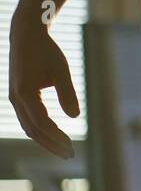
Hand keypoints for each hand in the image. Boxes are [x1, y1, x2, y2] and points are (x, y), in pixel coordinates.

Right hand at [8, 21, 77, 157]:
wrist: (26, 36)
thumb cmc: (46, 51)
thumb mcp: (61, 70)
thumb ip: (67, 93)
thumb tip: (75, 116)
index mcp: (24, 94)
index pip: (41, 123)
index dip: (56, 138)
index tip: (71, 148)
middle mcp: (15, 99)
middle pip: (33, 130)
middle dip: (51, 144)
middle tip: (70, 155)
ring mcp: (14, 99)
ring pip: (28, 127)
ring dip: (45, 140)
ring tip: (64, 149)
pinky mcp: (18, 97)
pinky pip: (27, 119)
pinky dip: (40, 130)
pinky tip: (54, 135)